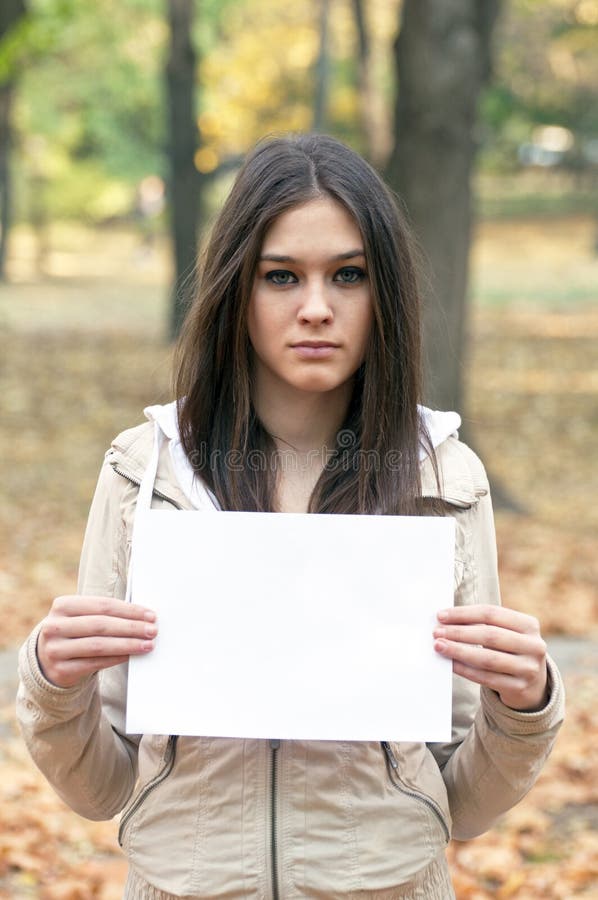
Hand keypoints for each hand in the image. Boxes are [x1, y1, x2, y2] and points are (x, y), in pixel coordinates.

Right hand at [37, 595, 157, 687]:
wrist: (48, 659)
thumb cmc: (76, 632)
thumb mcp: (82, 617)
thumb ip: (105, 613)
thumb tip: (143, 616)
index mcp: (62, 605)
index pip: (102, 605)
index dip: (129, 610)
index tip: (150, 614)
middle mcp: (54, 627)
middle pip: (101, 625)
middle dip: (131, 627)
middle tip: (153, 630)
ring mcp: (55, 649)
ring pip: (98, 645)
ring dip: (127, 644)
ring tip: (147, 644)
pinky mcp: (60, 670)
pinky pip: (94, 663)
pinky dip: (116, 658)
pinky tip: (130, 655)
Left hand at [433, 605, 548, 711]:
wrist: (534, 684)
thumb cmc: (510, 650)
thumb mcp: (507, 633)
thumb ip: (482, 625)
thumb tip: (445, 621)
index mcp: (529, 625)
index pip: (492, 614)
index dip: (464, 613)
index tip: (441, 616)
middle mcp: (534, 646)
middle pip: (490, 636)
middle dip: (459, 633)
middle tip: (436, 632)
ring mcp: (528, 669)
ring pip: (487, 659)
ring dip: (459, 651)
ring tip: (439, 646)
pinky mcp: (519, 688)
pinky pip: (486, 678)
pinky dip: (465, 670)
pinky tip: (451, 663)